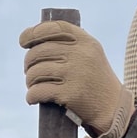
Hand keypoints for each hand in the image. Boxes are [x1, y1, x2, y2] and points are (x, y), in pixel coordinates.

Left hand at [19, 21, 134, 137]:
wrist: (113, 109)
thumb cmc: (96, 81)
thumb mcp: (90, 54)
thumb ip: (69, 44)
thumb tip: (34, 39)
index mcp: (85, 41)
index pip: (54, 28)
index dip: (34, 32)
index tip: (23, 41)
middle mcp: (80, 54)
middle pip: (39, 52)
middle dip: (28, 63)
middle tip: (29, 72)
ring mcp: (74, 73)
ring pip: (36, 72)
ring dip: (29, 80)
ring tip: (32, 85)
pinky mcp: (69, 93)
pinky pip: (39, 91)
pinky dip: (31, 95)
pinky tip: (32, 98)